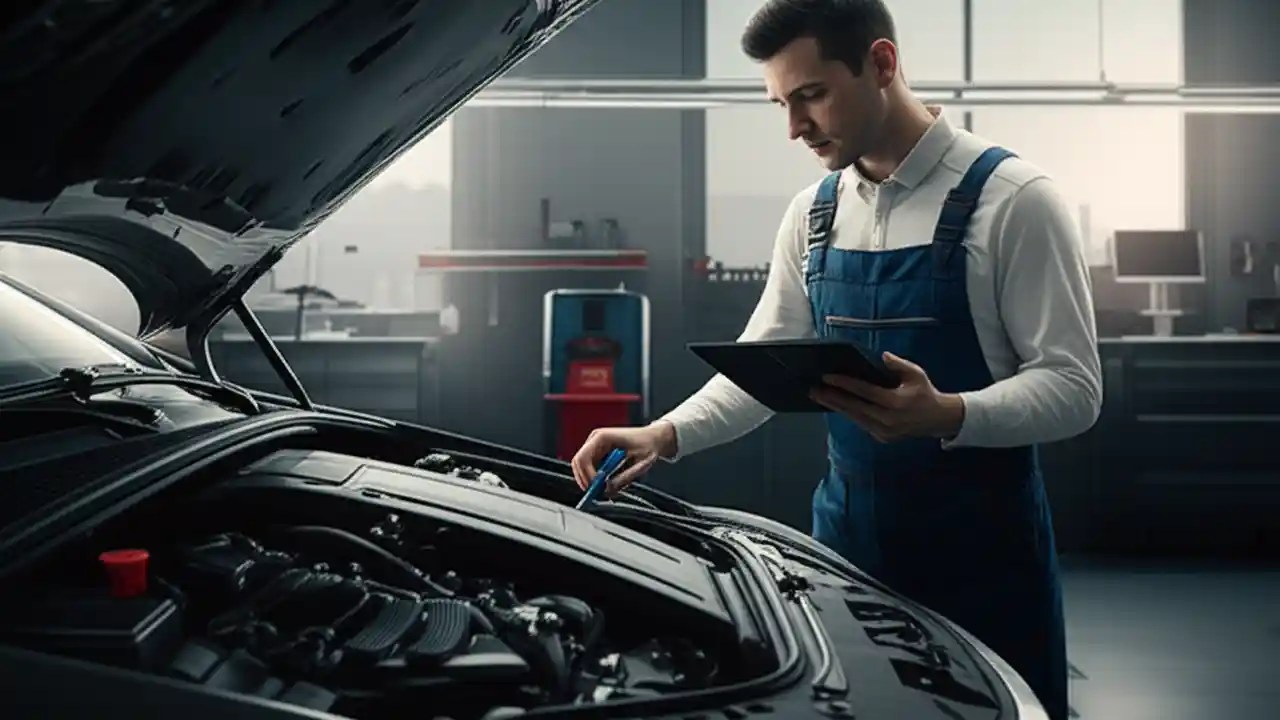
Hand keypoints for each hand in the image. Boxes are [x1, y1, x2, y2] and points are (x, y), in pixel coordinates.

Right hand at [570, 421, 677, 497]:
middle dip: (586, 480)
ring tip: (609, 487)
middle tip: (599, 493)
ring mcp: (595, 446)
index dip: (587, 476)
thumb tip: (607, 489)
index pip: (583, 458)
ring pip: (583, 468)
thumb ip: (623, 477)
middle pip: (578, 464)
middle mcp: (595, 440)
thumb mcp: (640, 463)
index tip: (598, 488)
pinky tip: (610, 482)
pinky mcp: (599, 453)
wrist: (653, 438)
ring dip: (592, 480)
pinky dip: (597, 479)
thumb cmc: (648, 445)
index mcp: (602, 437)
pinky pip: (591, 469)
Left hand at [809, 351, 964, 442]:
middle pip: (853, 408)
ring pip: (854, 418)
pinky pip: (861, 423)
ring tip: (819, 396)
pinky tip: (835, 405)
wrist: (938, 419)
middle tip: (814, 389)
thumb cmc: (925, 393)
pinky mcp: (882, 437)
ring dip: (836, 407)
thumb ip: (897, 364)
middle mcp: (888, 419)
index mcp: (896, 403)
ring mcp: (884, 431)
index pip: (864, 392)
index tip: (827, 377)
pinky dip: (848, 413)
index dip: (844, 384)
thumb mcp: (916, 373)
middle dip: (831, 398)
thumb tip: (881, 356)